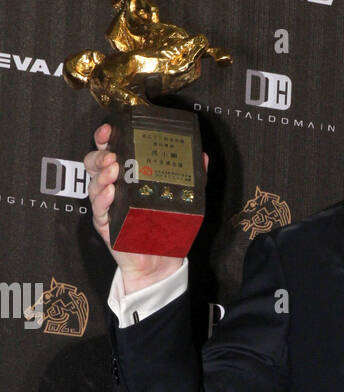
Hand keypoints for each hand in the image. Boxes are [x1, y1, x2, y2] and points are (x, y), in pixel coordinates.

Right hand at [83, 123, 207, 292]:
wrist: (161, 262)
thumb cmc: (166, 227)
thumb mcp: (180, 197)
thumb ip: (189, 176)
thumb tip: (202, 155)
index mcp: (127, 175)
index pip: (110, 149)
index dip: (106, 136)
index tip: (109, 129)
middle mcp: (113, 187)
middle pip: (94, 163)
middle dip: (99, 154)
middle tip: (112, 155)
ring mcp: (107, 206)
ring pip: (93, 184)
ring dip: (101, 175)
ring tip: (114, 170)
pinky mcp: (106, 225)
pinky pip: (99, 210)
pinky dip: (103, 199)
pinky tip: (110, 193)